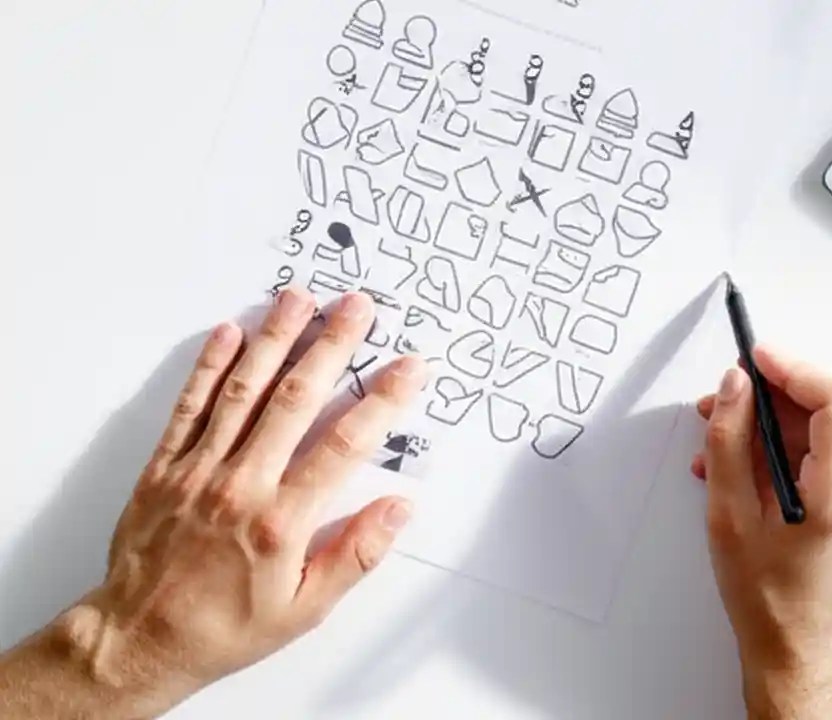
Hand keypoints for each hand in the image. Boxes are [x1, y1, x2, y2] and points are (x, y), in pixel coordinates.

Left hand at [0, 289, 425, 718]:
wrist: (139, 640)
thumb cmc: (225, 628)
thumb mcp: (306, 608)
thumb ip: (355, 555)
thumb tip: (398, 510)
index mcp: (281, 522)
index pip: (344, 446)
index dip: (382, 401)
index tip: (408, 368)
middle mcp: (241, 485)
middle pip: (296, 400)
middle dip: (332, 346)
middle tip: (357, 307)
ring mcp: (199, 471)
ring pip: (244, 390)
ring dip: (274, 339)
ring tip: (300, 298)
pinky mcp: (165, 467)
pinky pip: (190, 406)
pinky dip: (209, 366)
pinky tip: (230, 332)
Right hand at [692, 347, 831, 719]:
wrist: (799, 649)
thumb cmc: (768, 599)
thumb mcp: (730, 517)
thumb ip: (730, 443)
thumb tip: (734, 390)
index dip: (795, 369)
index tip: (755, 360)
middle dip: (777, 393)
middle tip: (728, 399)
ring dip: (778, 420)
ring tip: (724, 437)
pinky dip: (792, 444)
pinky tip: (747, 462)